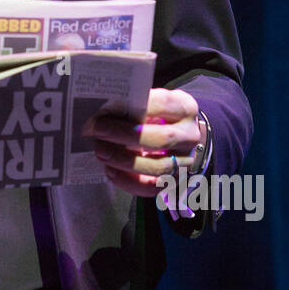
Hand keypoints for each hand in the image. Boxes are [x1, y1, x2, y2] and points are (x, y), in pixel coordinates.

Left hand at [82, 87, 202, 200]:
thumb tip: (104, 111)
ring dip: (125, 160)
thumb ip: (135, 105)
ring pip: (158, 166)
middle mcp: (190, 136)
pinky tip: (110, 171)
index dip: (133, 107)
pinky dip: (129, 181)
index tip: (106, 110)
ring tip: (101, 151)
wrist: (180, 136)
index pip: (162, 105)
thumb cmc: (159, 115)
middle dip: (125, 135)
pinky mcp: (174, 181)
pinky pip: (152, 187)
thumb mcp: (153, 102)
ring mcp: (185, 161)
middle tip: (98, 130)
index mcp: (185, 109)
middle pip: (162, 138)